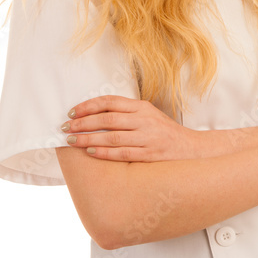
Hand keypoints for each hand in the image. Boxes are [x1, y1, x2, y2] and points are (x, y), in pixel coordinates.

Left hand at [61, 95, 198, 161]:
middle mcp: (145, 120)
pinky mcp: (150, 155)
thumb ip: (127, 113)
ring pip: (112, 137)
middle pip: (108, 119)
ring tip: (72, 140)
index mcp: (143, 107)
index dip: (89, 106)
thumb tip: (94, 114)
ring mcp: (148, 138)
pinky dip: (104, 152)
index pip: (111, 102)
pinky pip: (122, 153)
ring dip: (89, 138)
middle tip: (66, 127)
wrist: (191, 149)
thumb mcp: (148, 115)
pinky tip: (90, 151)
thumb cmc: (164, 132)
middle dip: (83, 123)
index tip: (72, 112)